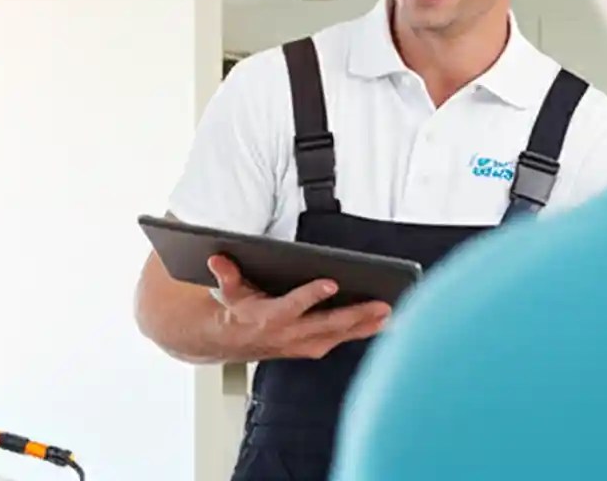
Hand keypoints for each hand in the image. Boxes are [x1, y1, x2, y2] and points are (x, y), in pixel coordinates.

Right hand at [207, 254, 391, 359]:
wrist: (231, 341)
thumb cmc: (236, 310)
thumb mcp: (227, 290)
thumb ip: (226, 274)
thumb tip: (217, 259)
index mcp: (269, 318)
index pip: (292, 306)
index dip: (311, 295)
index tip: (331, 282)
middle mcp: (289, 335)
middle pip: (327, 325)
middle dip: (355, 315)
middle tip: (382, 303)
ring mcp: (303, 344)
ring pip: (339, 336)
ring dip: (365, 325)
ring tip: (389, 311)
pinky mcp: (313, 347)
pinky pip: (342, 340)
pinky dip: (363, 331)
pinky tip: (382, 321)